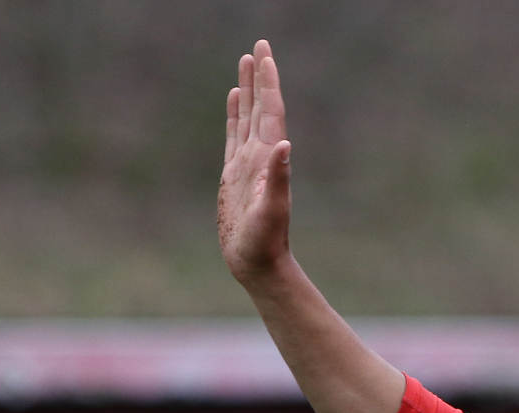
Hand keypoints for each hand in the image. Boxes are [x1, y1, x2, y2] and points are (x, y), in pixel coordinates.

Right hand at [219, 40, 292, 281]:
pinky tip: (234, 99)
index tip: (265, 52)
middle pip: (261, 106)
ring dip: (248, 89)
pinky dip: (235, 113)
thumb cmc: (264, 242)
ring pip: (247, 116)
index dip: (268, 81)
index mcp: (269, 158)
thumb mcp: (271, 211)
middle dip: (260, 75)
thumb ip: (279, 179)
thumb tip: (285, 145)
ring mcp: (247, 163)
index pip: (270, 111)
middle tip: (259, 44)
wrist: (258, 263)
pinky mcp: (235, 173)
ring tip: (246, 62)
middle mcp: (261, 155)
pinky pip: (234, 134)